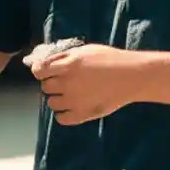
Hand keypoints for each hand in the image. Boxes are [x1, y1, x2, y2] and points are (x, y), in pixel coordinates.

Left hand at [28, 43, 151, 125]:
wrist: (131, 76)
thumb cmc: (110, 59)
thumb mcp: (84, 50)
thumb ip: (63, 56)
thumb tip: (44, 62)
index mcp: (67, 65)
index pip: (38, 70)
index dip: (42, 70)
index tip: (47, 71)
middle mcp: (67, 83)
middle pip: (45, 87)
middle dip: (53, 83)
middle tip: (67, 81)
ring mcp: (73, 101)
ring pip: (51, 103)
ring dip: (59, 98)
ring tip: (73, 94)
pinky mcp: (81, 115)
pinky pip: (61, 118)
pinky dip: (64, 114)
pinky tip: (74, 107)